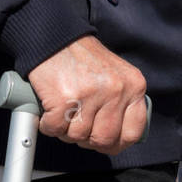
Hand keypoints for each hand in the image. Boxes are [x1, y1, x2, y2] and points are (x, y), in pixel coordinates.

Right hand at [28, 35, 147, 153]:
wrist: (54, 37)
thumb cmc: (82, 59)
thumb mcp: (116, 76)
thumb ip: (122, 103)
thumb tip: (117, 138)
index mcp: (133, 86)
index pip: (132, 133)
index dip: (116, 144)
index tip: (104, 142)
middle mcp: (115, 90)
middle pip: (104, 140)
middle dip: (88, 140)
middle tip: (78, 128)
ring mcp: (90, 94)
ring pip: (78, 136)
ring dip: (66, 131)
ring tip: (64, 114)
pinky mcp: (64, 98)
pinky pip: (55, 128)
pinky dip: (48, 125)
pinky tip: (50, 113)